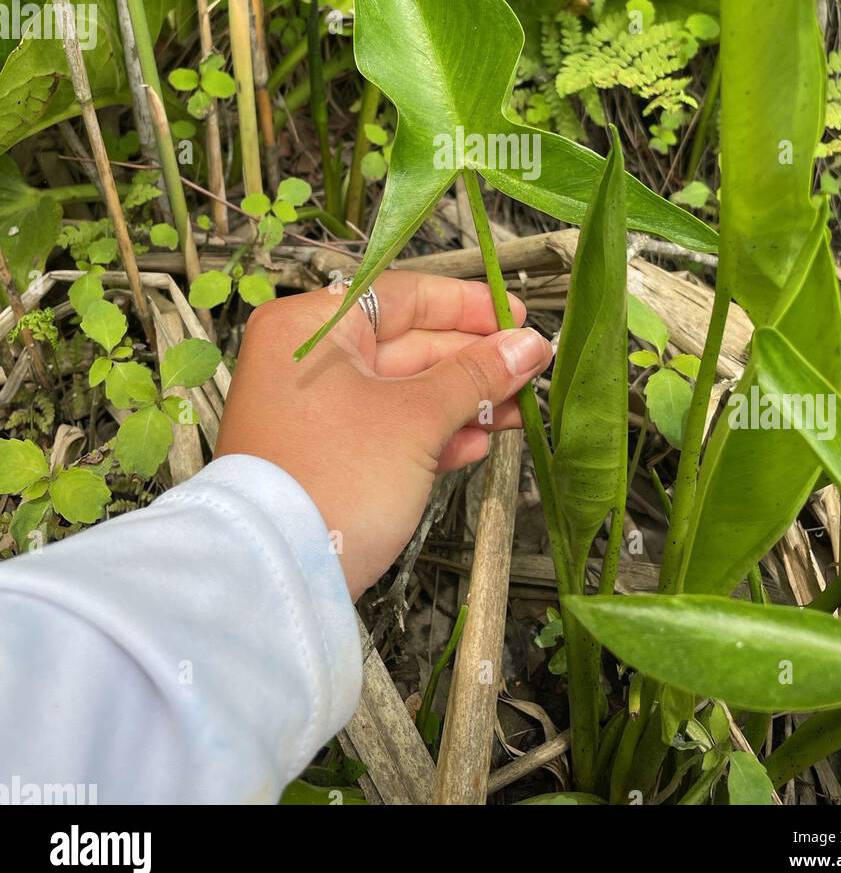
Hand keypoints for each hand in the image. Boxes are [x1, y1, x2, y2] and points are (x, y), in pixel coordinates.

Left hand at [215, 271, 552, 599]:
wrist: (277, 576)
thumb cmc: (336, 478)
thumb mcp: (417, 418)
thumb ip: (476, 375)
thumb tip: (528, 345)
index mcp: (311, 327)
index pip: (402, 296)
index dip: (466, 306)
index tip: (515, 316)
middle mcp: (306, 360)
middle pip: (407, 344)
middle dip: (473, 361)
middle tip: (530, 367)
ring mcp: (314, 412)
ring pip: (403, 392)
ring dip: (463, 401)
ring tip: (519, 410)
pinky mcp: (325, 457)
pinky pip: (388, 430)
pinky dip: (432, 435)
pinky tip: (478, 444)